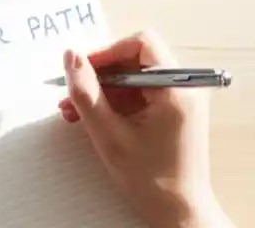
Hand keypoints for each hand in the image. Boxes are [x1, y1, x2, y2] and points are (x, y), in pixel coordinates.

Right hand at [58, 32, 232, 227]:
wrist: (178, 212)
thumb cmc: (150, 179)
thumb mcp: (108, 135)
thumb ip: (86, 93)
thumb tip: (71, 56)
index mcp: (176, 89)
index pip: (142, 43)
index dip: (107, 51)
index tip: (82, 69)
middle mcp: (184, 87)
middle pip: (136, 59)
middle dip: (100, 73)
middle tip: (73, 92)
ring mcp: (180, 99)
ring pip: (133, 76)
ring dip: (103, 90)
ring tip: (74, 110)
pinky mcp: (173, 111)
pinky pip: (139, 93)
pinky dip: (115, 102)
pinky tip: (91, 117)